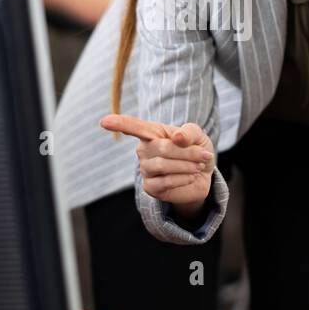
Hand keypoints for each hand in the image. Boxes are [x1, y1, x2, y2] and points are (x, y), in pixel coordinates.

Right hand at [100, 114, 214, 210]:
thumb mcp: (198, 136)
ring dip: (186, 166)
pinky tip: (189, 177)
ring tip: (198, 166)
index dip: (119, 123)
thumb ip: (188, 133)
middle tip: (204, 155)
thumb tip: (176, 138)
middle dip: (188, 152)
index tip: (104, 121)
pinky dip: (182, 178)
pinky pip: (164, 182)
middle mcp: (144, 150)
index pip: (132, 126)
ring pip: (162, 165)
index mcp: (152, 132)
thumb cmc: (196, 150)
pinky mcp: (150, 188)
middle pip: (162, 148)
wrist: (203, 175)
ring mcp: (145, 169)